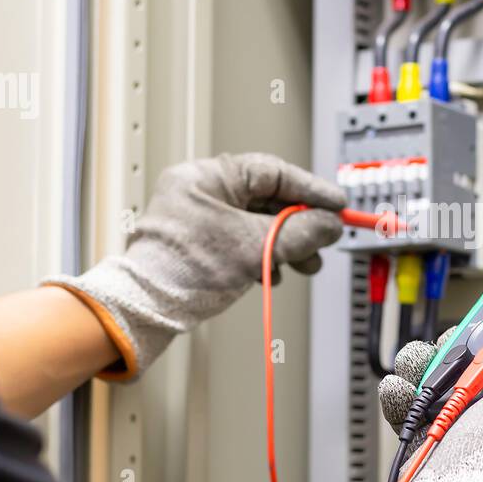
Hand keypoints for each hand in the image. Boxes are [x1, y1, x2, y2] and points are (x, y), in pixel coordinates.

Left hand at [47, 152, 344, 378]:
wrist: (146, 310)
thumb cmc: (183, 271)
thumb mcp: (257, 246)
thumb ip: (300, 231)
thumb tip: (329, 225)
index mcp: (207, 176)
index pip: (272, 172)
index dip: (310, 190)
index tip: (336, 205)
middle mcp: (199, 191)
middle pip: (266, 199)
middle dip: (299, 225)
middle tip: (324, 239)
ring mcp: (196, 219)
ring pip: (255, 223)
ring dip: (285, 244)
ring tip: (305, 264)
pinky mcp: (196, 245)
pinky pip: (240, 241)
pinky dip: (262, 256)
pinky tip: (273, 273)